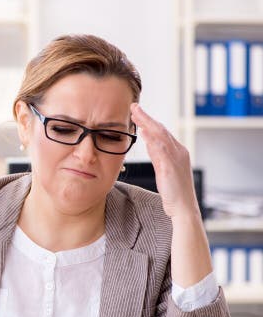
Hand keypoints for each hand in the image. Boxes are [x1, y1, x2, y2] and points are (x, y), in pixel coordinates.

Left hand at [130, 104, 199, 219]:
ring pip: (161, 136)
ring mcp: (176, 159)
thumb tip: (148, 143)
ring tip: (135, 114)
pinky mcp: (171, 168)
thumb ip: (158, 156)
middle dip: (147, 117)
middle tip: (134, 107)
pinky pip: (160, 150)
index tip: (137, 113)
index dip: (149, 121)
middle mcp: (179, 152)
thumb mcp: (164, 170)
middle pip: (161, 130)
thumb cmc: (174, 193)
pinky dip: (152, 139)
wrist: (184, 209)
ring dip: (147, 123)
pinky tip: (143, 132)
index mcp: (178, 152)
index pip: (162, 132)